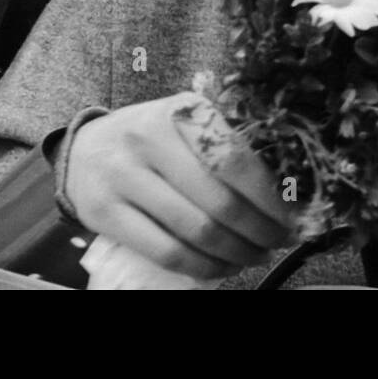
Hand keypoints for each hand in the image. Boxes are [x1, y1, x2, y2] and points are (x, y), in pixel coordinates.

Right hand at [64, 93, 296, 281]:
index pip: (237, 159)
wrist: (83, 148)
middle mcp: (148, 137)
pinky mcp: (104, 212)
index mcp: (179, 111)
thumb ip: (225, 142)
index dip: (271, 197)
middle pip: (221, 200)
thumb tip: (287, 186)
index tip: (293, 217)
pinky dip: (203, 267)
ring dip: (236, 253)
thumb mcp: (183, 122)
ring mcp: (123, 175)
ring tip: (254, 255)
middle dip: (260, 231)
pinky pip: (166, 252)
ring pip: (196, 230)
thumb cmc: (150, 138)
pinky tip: (221, 266)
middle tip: (279, 241)